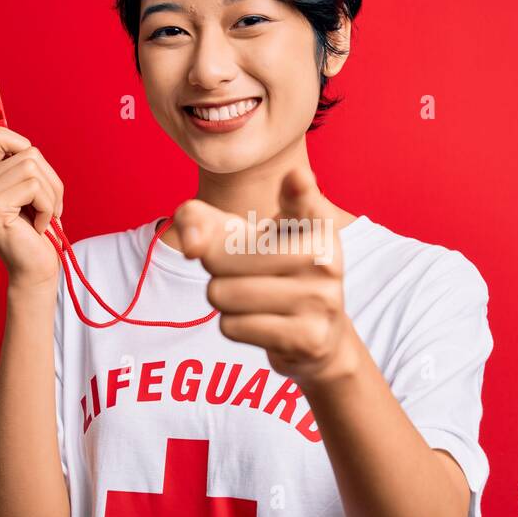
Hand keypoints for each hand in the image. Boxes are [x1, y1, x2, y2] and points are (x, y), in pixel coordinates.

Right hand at [0, 125, 64, 289]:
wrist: (36, 270)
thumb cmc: (39, 231)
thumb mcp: (33, 190)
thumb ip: (21, 163)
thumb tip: (0, 134)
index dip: (21, 143)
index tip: (34, 169)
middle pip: (27, 152)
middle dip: (51, 180)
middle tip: (50, 207)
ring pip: (32, 168)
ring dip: (52, 195)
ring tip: (45, 217)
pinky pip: (34, 187)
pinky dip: (48, 207)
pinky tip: (38, 226)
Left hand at [173, 164, 361, 386]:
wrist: (319, 334)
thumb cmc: (272, 272)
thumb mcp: (244, 237)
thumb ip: (204, 221)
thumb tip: (191, 245)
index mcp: (316, 225)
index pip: (303, 203)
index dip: (298, 190)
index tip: (296, 178)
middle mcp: (326, 259)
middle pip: (220, 257)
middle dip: (216, 269)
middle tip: (245, 273)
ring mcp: (322, 300)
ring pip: (223, 294)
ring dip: (225, 300)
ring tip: (256, 298)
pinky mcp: (309, 338)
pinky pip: (233, 326)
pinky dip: (235, 326)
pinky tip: (263, 323)